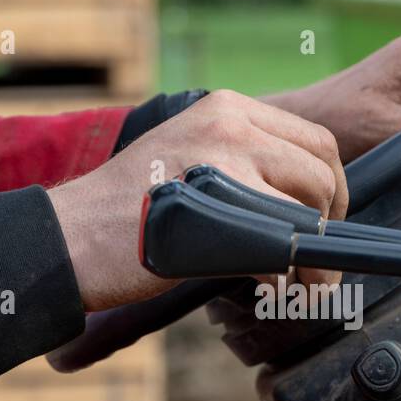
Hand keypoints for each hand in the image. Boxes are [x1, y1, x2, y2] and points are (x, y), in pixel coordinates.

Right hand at [46, 90, 347, 311]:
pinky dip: (284, 278)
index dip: (329, 187)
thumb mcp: (189, 157)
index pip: (313, 139)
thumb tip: (301, 206)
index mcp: (226, 109)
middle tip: (317, 262)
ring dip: (313, 257)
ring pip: (308, 210)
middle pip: (322, 171)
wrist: (70, 237)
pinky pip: (280, 247)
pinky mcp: (219, 212)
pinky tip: (270, 292)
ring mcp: (225, 165)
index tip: (321, 220)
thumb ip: (243, 165)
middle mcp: (230, 125)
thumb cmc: (126, 212)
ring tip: (300, 285)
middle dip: (329, 222)